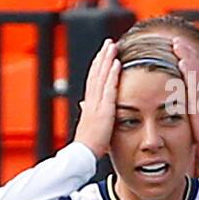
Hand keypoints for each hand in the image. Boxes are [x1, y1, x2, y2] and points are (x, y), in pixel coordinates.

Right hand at [74, 39, 120, 160]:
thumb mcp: (88, 127)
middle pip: (96, 74)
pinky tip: (117, 63)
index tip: (102, 54)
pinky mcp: (103, 111)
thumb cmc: (87, 147)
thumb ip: (88, 114)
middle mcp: (90, 102)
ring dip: (107, 60)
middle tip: (109, 43)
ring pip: (101, 77)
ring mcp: (96, 105)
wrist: (82, 156)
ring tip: (113, 46)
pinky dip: (112, 75)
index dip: (97, 66)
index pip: (93, 81)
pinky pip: (109, 89)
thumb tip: (83, 106)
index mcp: (88, 106)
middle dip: (102, 57)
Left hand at [172, 36, 198, 163]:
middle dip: (188, 53)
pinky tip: (181, 60)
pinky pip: (194, 81)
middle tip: (177, 42)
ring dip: (186, 55)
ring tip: (176, 44)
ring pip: (195, 70)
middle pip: (197, 66)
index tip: (184, 51)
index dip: (193, 61)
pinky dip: (188, 69)